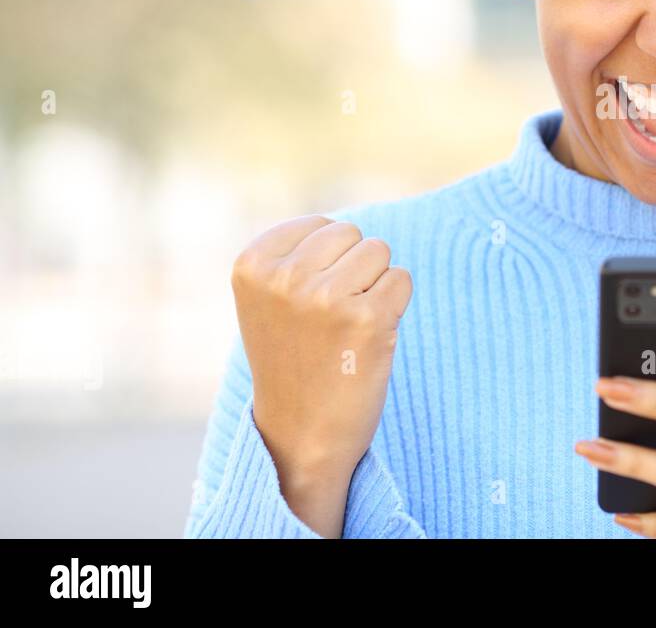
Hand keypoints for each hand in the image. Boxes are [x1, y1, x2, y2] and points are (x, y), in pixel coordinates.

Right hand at [231, 215, 411, 536]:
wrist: (302, 433)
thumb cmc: (293, 358)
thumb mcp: (270, 298)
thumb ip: (294, 255)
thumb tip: (343, 225)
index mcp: (252, 265)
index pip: (320, 225)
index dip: (325, 262)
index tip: (306, 306)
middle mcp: (285, 278)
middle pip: (351, 234)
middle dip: (353, 268)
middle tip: (331, 318)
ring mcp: (326, 298)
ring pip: (379, 252)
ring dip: (374, 285)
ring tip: (348, 327)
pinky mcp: (368, 318)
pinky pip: (401, 279)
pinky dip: (394, 306)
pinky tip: (368, 338)